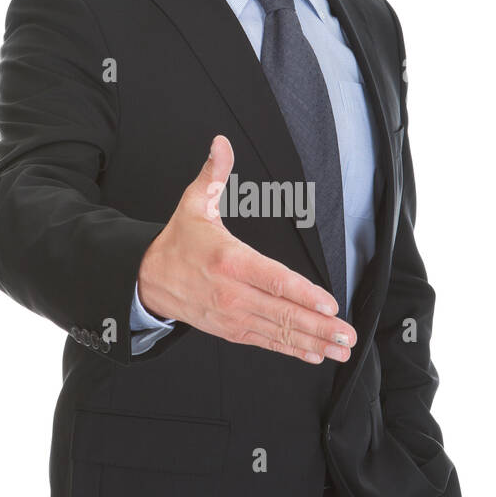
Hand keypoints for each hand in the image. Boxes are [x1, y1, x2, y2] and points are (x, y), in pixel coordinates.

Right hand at [137, 135, 356, 363]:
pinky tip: (314, 352)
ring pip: (278, 331)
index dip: (303, 294)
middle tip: (348, 334)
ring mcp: (232, 315)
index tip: (329, 304)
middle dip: (319, 326)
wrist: (147, 279)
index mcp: (229, 260)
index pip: (273, 278)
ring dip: (313, 341)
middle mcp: (232, 292)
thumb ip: (214, 174)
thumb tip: (221, 144)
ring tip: (341, 348)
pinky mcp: (230, 329)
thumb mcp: (193, 204)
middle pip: (282, 312)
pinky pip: (265, 341)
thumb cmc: (178, 242)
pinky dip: (291, 349)